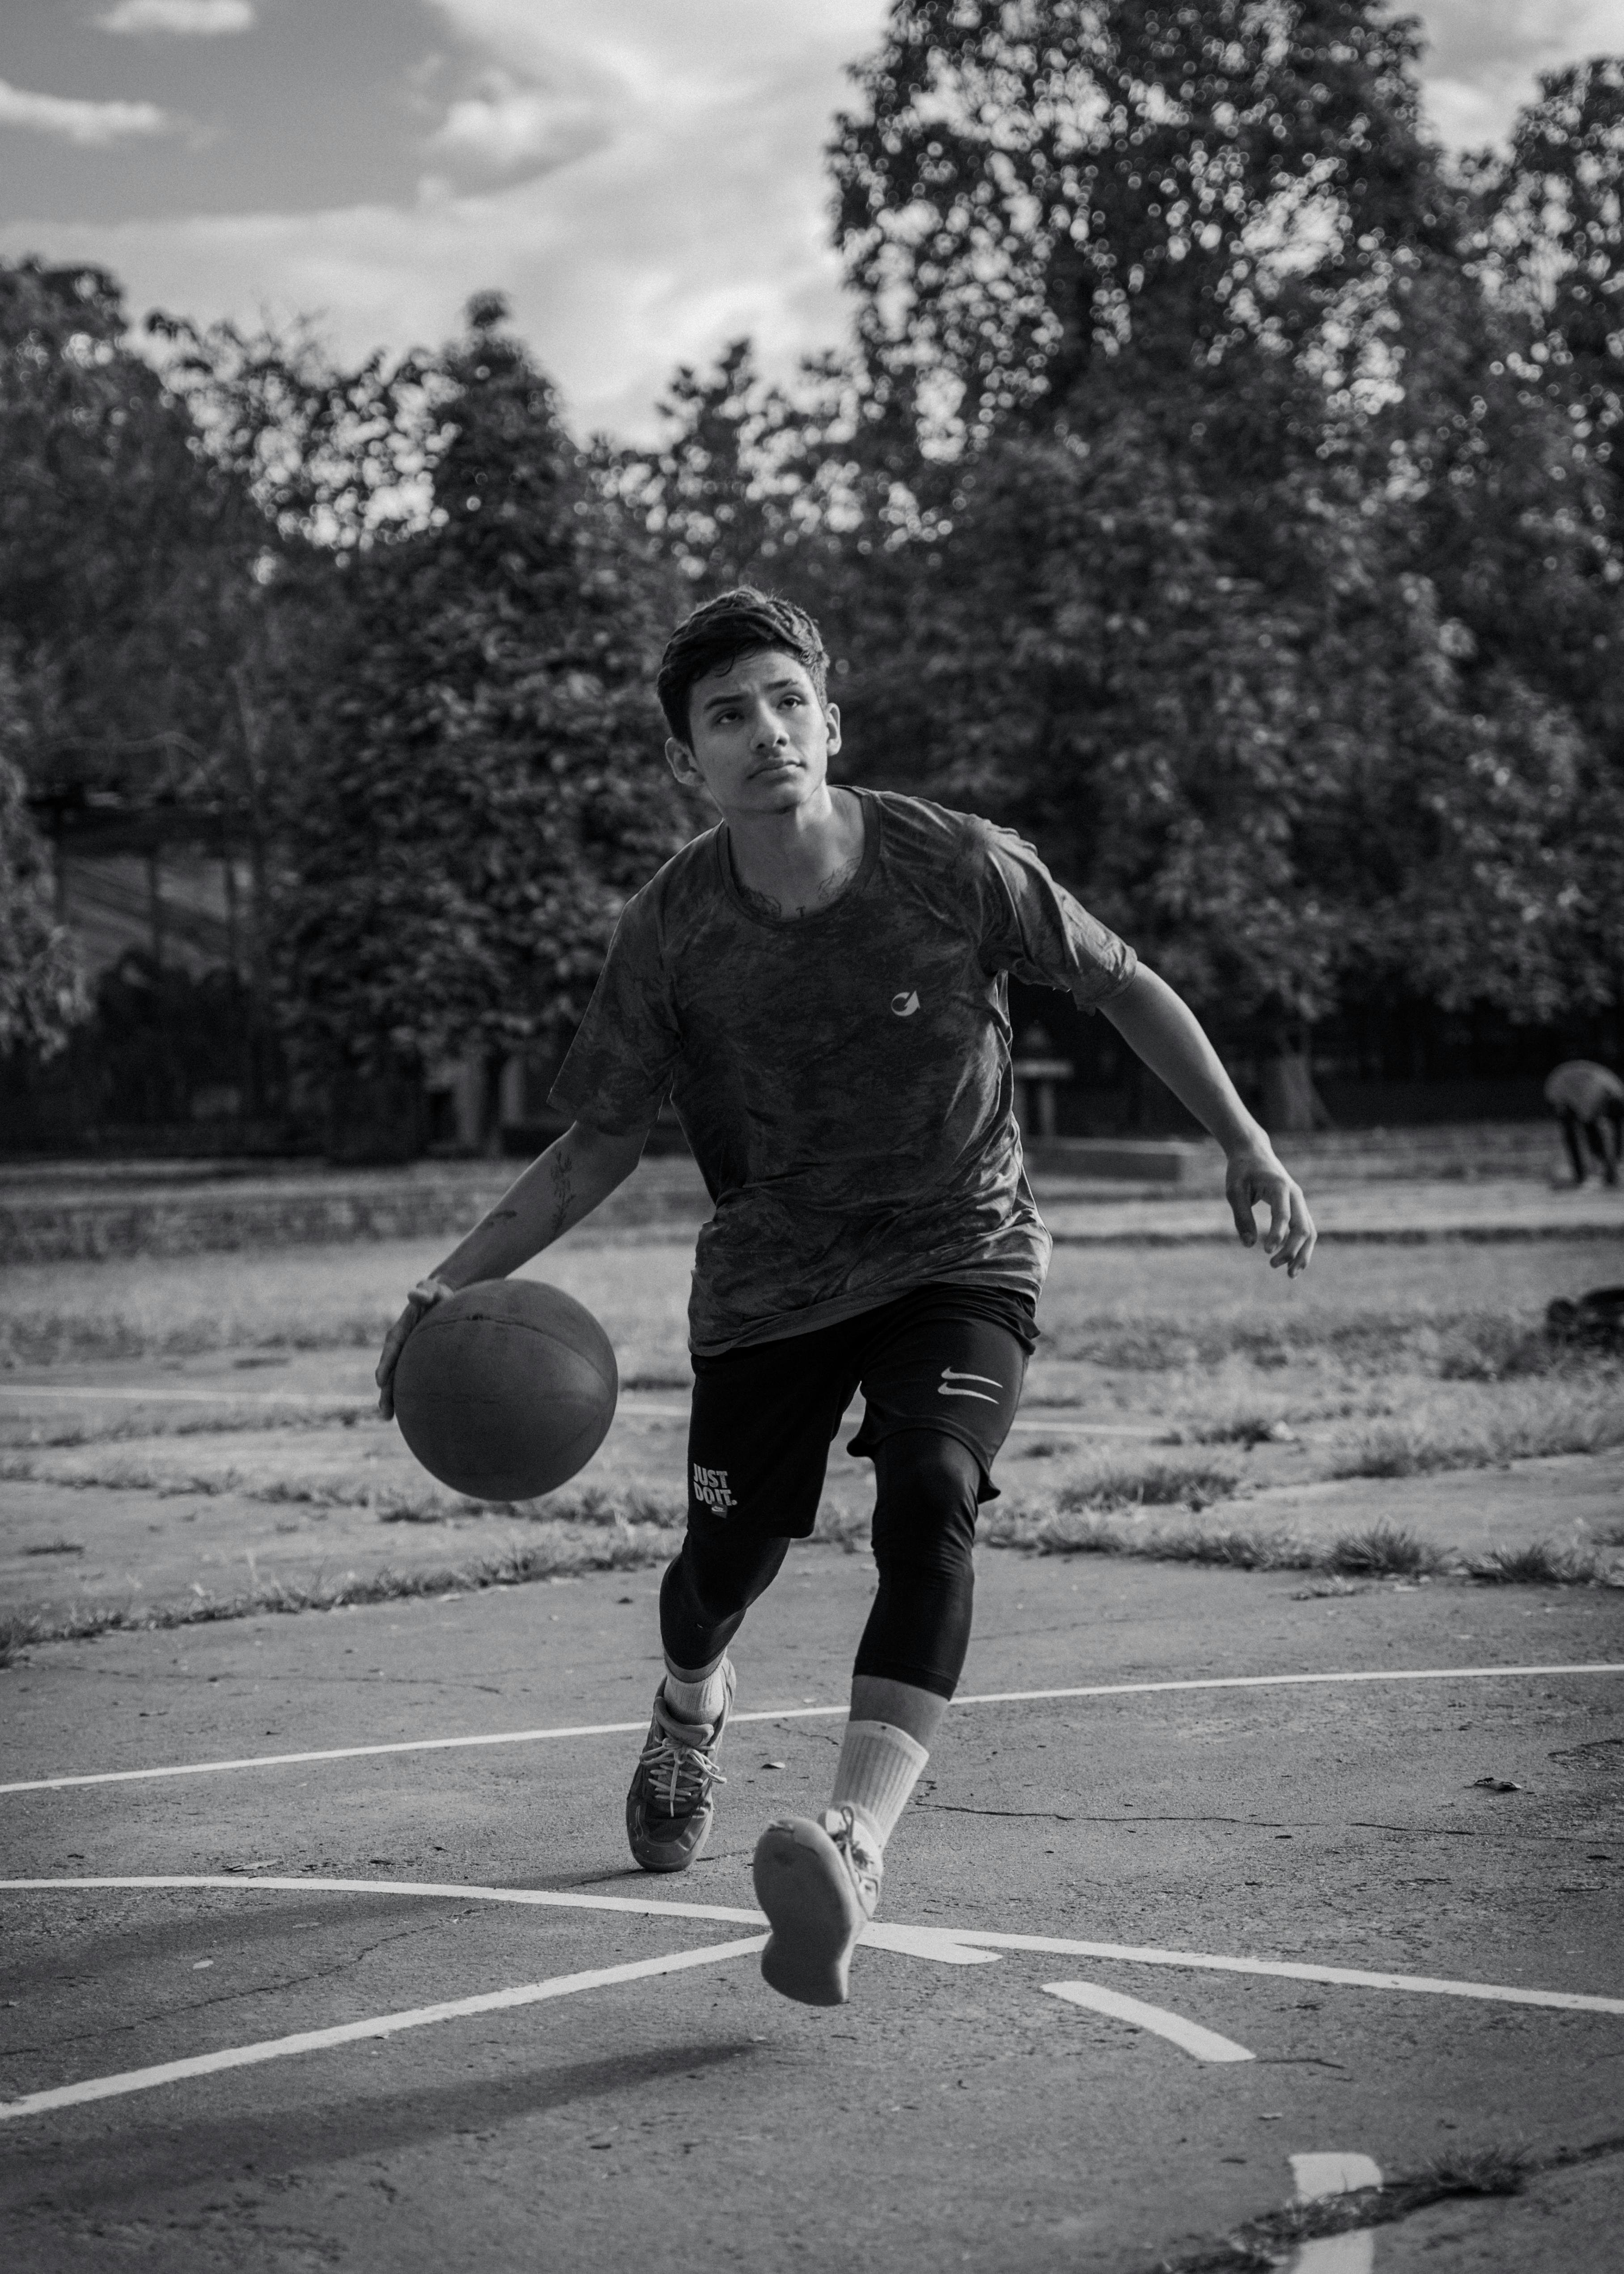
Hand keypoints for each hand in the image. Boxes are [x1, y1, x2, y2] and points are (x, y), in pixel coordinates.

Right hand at [375, 1279, 451, 1418]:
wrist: (444, 1302)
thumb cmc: (437, 1295)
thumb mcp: (432, 1290)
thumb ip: (425, 1291)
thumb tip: (414, 1295)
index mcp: (401, 1329)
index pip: (392, 1347)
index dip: (386, 1363)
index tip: (380, 1379)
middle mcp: (400, 1346)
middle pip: (389, 1369)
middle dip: (385, 1389)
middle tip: (383, 1408)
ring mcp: (407, 1356)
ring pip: (396, 1379)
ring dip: (390, 1397)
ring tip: (386, 1416)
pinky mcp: (416, 1364)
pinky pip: (409, 1381)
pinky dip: (406, 1396)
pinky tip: (408, 1414)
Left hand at [1225, 1149, 1315, 1277]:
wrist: (1253, 1151)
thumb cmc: (1241, 1171)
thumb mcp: (1234, 1191)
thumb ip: (1241, 1217)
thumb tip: (1248, 1245)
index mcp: (1280, 1188)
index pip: (1283, 1216)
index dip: (1277, 1235)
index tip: (1266, 1252)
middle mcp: (1295, 1195)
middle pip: (1303, 1228)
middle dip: (1292, 1250)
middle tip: (1273, 1265)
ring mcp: (1299, 1201)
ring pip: (1310, 1231)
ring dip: (1302, 1254)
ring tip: (1289, 1274)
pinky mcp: (1297, 1207)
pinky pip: (1305, 1229)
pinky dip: (1302, 1247)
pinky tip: (1292, 1262)